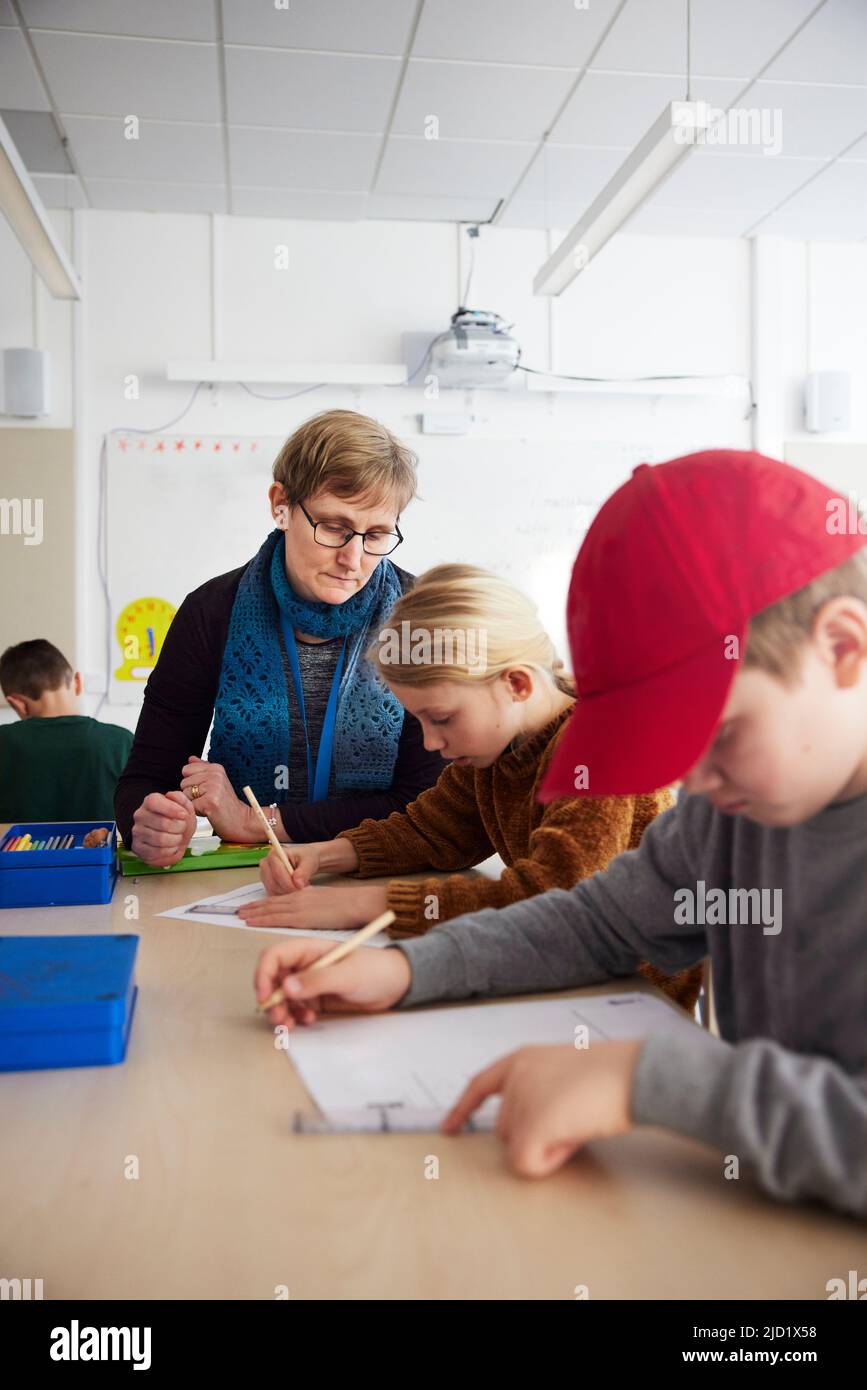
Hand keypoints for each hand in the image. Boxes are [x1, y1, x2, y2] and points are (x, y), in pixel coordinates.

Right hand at [130, 790, 196, 866]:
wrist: (175, 840)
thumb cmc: (178, 822)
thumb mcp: (185, 808)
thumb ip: (181, 798)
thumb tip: (170, 795)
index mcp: (150, 802)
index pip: (154, 802)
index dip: (171, 809)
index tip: (184, 815)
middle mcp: (140, 815)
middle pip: (162, 823)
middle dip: (179, 827)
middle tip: (182, 828)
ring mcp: (137, 832)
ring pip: (160, 839)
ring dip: (175, 840)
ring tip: (177, 837)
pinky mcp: (138, 847)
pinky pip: (157, 852)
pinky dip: (170, 851)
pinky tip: (172, 847)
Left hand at [180, 754, 253, 840]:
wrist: (242, 821)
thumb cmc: (227, 804)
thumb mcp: (217, 781)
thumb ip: (203, 768)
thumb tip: (191, 758)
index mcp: (216, 768)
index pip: (186, 770)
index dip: (192, 782)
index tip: (205, 789)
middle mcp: (215, 775)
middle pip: (184, 782)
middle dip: (191, 793)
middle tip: (208, 798)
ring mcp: (213, 787)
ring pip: (185, 794)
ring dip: (194, 803)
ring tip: (208, 804)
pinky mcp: (210, 801)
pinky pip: (190, 805)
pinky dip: (197, 812)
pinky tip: (209, 811)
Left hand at [238, 882, 388, 931]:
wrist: (356, 903)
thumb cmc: (347, 906)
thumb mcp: (326, 903)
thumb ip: (313, 908)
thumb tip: (306, 916)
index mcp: (304, 894)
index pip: (279, 898)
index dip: (263, 902)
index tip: (252, 906)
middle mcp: (298, 898)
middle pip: (271, 902)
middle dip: (254, 907)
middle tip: (239, 911)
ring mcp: (298, 907)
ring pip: (269, 909)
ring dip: (253, 913)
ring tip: (240, 916)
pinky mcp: (301, 917)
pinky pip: (276, 918)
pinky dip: (261, 919)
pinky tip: (251, 922)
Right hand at [254, 936, 411, 1027]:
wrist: (396, 985)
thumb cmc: (377, 970)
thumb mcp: (348, 975)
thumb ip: (317, 980)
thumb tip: (286, 987)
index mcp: (310, 950)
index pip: (274, 956)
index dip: (264, 974)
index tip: (265, 996)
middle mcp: (305, 965)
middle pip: (273, 979)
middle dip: (270, 999)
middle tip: (279, 1018)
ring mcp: (310, 982)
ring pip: (281, 997)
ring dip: (281, 1011)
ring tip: (291, 1024)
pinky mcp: (316, 998)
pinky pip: (295, 1008)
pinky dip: (295, 1017)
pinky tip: (308, 1020)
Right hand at [260, 842, 321, 894]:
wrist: (306, 861)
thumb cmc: (306, 858)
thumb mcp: (309, 861)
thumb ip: (304, 872)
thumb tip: (297, 882)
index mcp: (274, 854)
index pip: (277, 873)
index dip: (289, 883)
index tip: (300, 887)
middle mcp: (266, 863)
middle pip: (272, 883)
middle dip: (287, 889)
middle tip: (301, 889)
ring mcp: (265, 874)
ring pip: (272, 890)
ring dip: (286, 893)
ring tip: (298, 887)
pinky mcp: (267, 883)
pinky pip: (272, 894)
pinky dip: (283, 895)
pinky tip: (293, 890)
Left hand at [442, 1040, 642, 1176]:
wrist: (633, 1074)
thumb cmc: (611, 1074)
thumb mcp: (563, 1073)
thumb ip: (538, 1090)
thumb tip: (529, 1128)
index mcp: (521, 1058)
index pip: (480, 1085)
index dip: (463, 1109)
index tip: (449, 1127)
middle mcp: (515, 1076)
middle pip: (503, 1130)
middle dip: (534, 1135)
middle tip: (571, 1118)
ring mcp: (521, 1099)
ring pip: (517, 1148)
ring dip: (546, 1146)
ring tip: (577, 1121)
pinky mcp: (532, 1125)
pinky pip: (527, 1164)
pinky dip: (551, 1161)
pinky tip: (573, 1137)